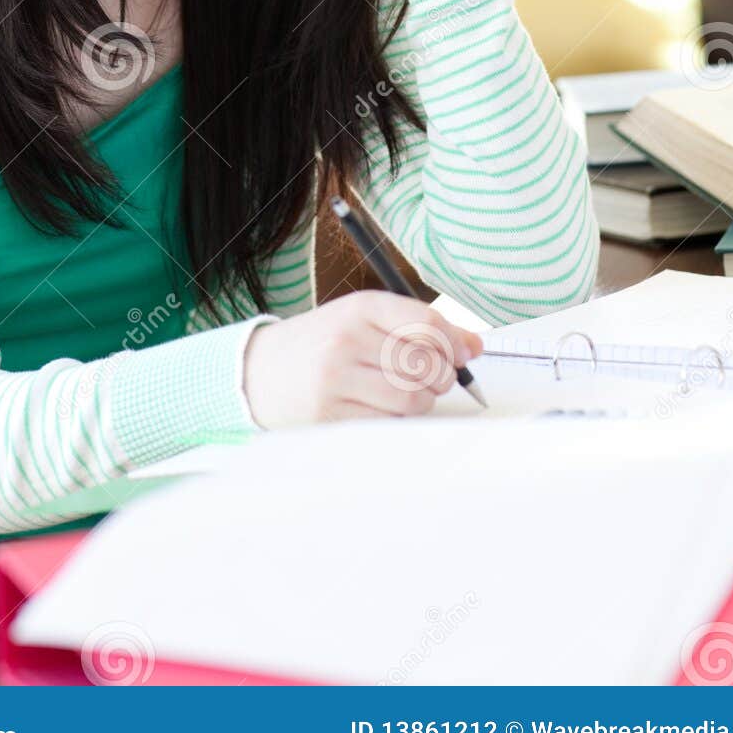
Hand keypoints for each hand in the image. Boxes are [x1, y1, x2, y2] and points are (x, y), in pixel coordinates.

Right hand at [242, 291, 482, 428]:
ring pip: (412, 398)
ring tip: (408, 394)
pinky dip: (397, 420)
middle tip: (435, 378)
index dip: (454, 342)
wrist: (258, 371)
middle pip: (425, 362)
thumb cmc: (321, 343)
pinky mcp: (330, 415)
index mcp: (359, 307)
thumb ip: (417, 327)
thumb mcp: (362, 320)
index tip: (461, 354)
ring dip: (422, 401)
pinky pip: (388, 424)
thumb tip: (475, 346)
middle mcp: (347, 339)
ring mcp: (336, 379)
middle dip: (442, 376)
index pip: (426, 321)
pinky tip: (382, 409)